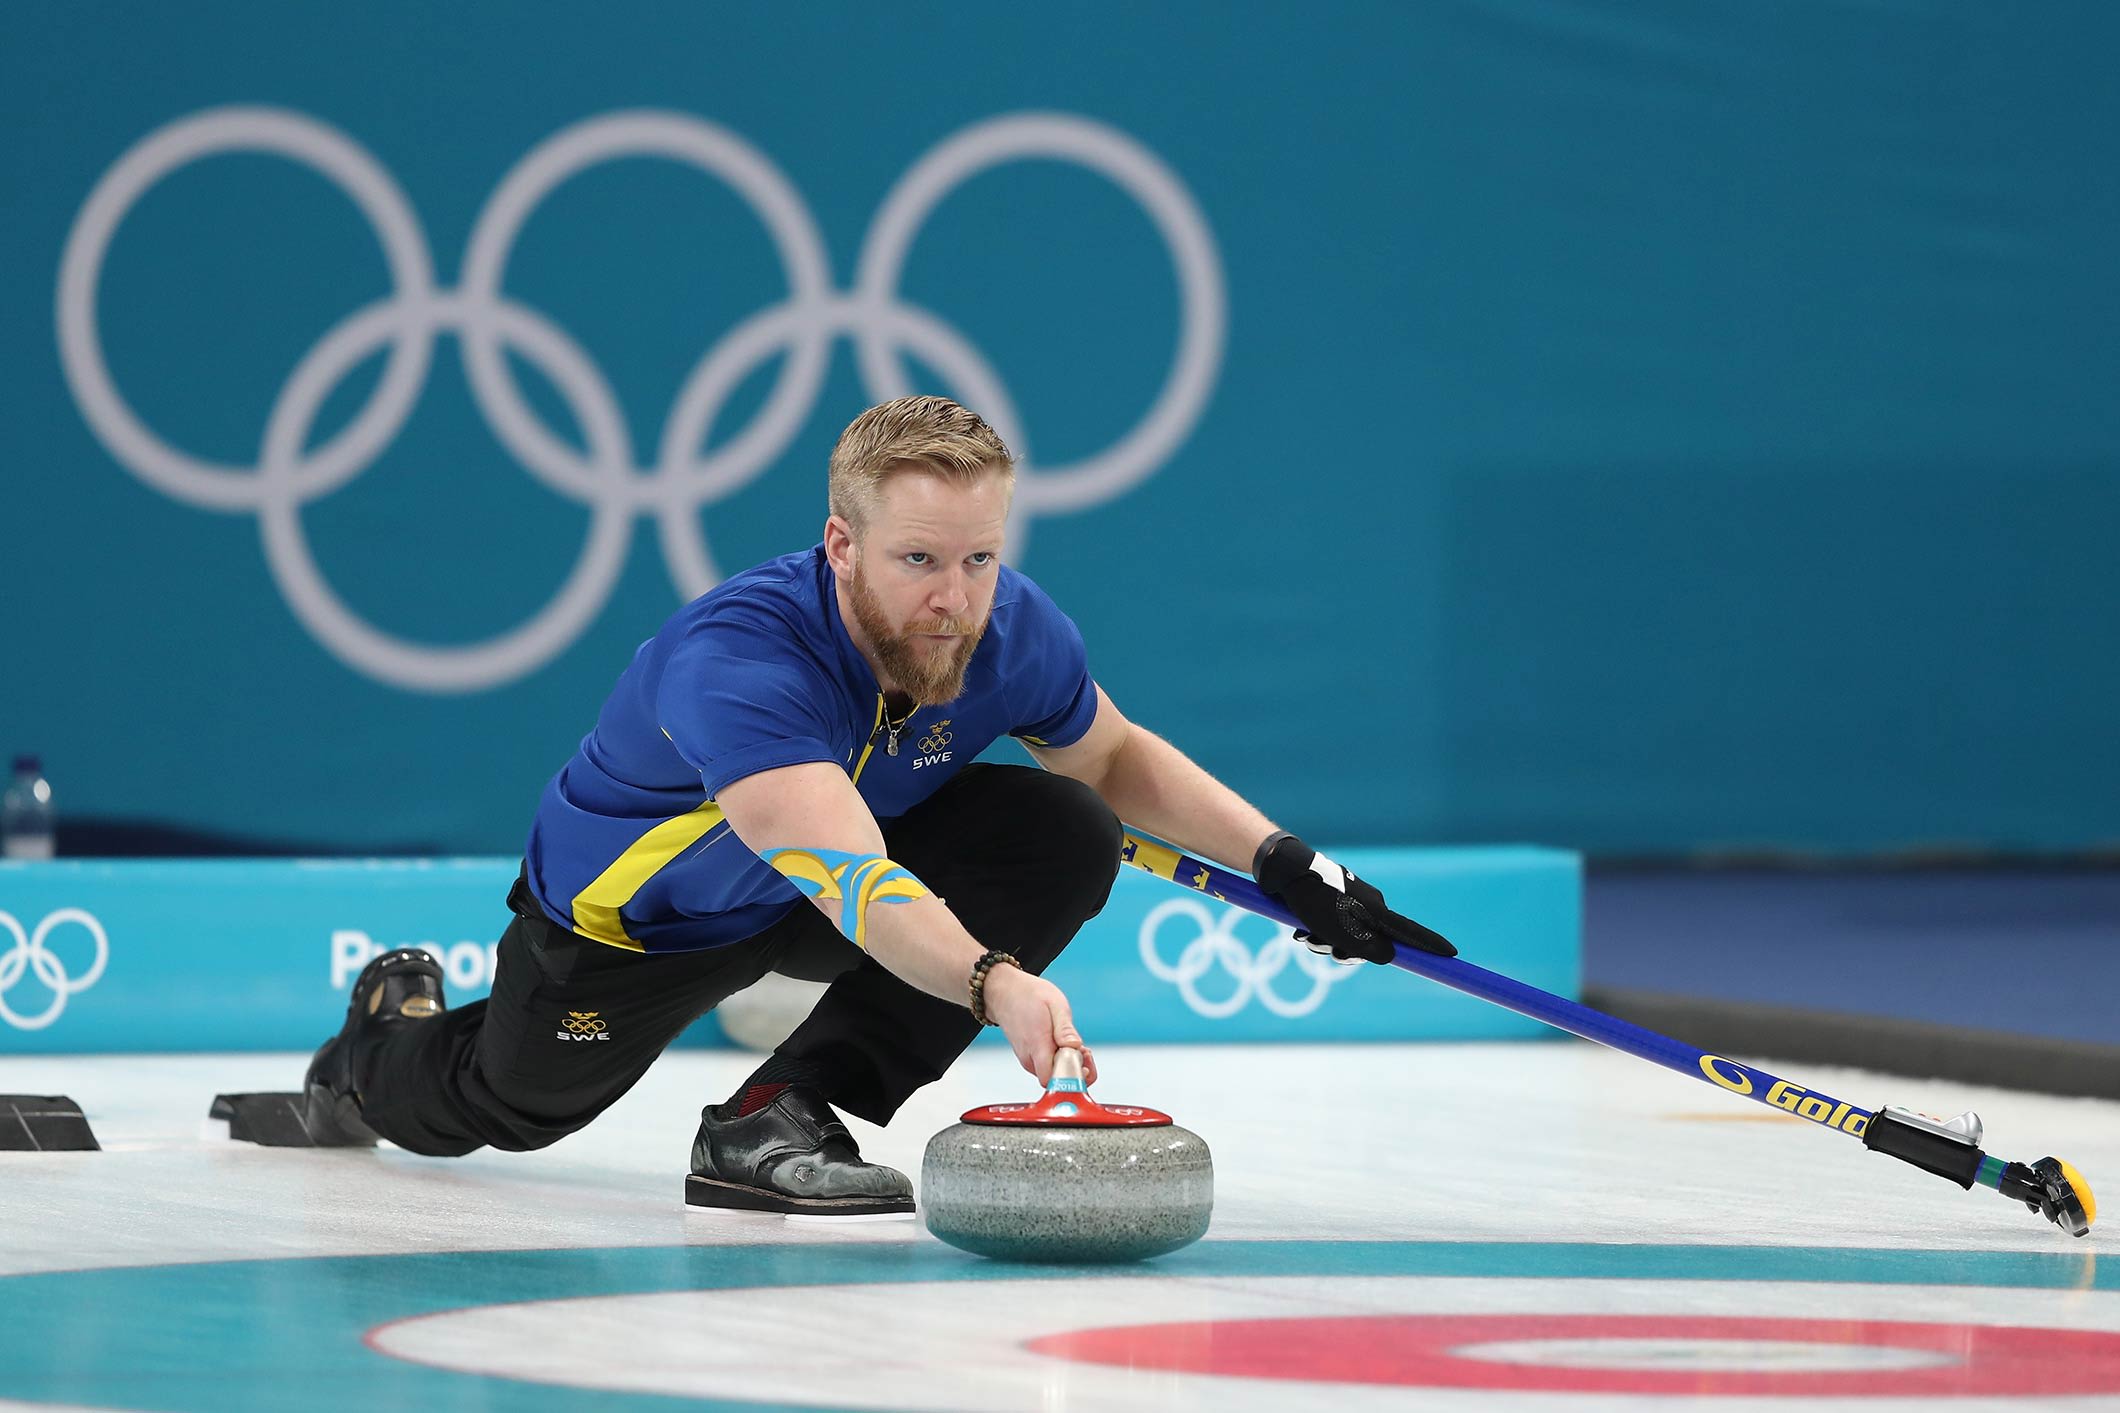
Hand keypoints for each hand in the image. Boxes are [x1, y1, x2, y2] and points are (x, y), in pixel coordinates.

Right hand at [981, 965, 1098, 1087]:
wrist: (1004, 992)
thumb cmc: (1029, 996)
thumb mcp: (1055, 1004)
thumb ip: (1065, 1028)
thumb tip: (1075, 1046)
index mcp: (1037, 1045)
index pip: (1054, 1079)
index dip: (1073, 1074)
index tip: (1084, 1057)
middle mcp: (1030, 1057)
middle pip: (1056, 1080)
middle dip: (1075, 1069)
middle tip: (1084, 1049)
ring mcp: (1028, 1059)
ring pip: (1052, 1075)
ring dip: (1068, 1064)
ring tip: (1071, 1043)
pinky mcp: (1029, 1058)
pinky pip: (1047, 1067)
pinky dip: (1059, 1060)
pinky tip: (1063, 1044)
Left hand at [1253, 831, 1457, 963]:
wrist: (1287, 872)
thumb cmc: (1317, 901)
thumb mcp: (1344, 930)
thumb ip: (1370, 947)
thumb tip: (1390, 956)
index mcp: (1377, 911)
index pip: (1411, 932)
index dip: (1431, 945)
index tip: (1451, 955)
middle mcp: (1369, 905)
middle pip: (1370, 943)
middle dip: (1346, 952)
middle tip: (1325, 947)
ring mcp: (1351, 902)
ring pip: (1346, 938)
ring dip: (1325, 943)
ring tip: (1306, 935)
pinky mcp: (1333, 901)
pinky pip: (1332, 928)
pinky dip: (1317, 932)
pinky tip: (1301, 928)